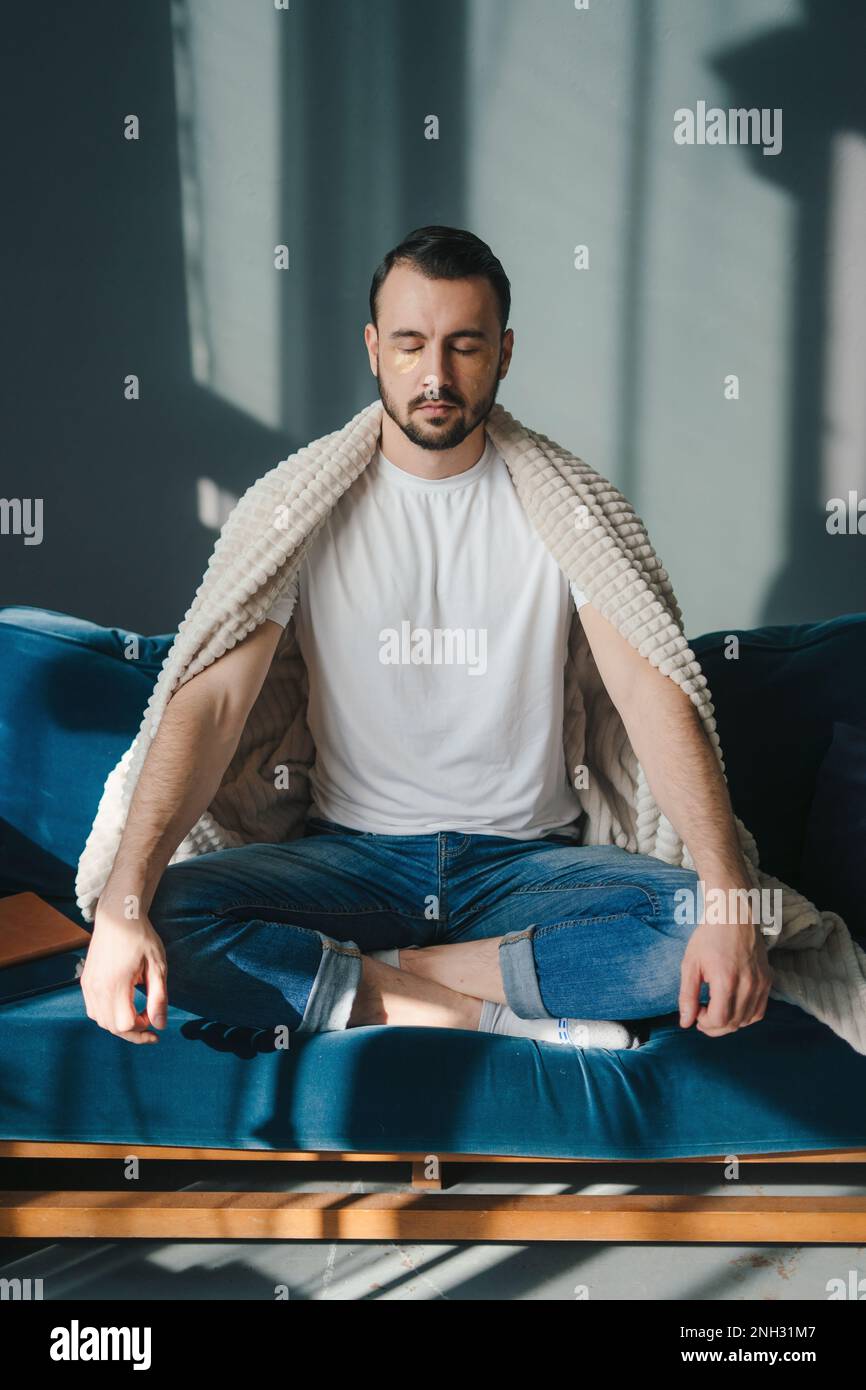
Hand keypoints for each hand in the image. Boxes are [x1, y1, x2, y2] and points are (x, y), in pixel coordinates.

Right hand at [80, 898, 167, 1043]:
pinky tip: (123, 1006)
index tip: (154, 1017)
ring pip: (100, 1020)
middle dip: (132, 1032)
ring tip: (138, 1015)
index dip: (142, 1029)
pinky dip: (108, 1015)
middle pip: (111, 1027)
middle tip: (150, 1023)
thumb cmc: (141, 938)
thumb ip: (158, 998)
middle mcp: (97, 988)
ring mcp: (89, 985)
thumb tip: (160, 1025)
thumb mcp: (157, 966)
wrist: (118, 916)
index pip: (124, 1025)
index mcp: (115, 984)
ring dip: (119, 1024)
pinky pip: (94, 1009)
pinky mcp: (86, 981)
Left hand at [678, 906, 771, 1037]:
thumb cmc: (708, 938)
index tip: (697, 1011)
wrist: (733, 916)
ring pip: (747, 1020)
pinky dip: (745, 1017)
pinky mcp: (768, 980)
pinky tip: (732, 1009)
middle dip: (714, 1027)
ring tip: (716, 1013)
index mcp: (726, 981)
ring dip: (729, 1024)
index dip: (704, 1023)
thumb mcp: (690, 964)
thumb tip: (685, 1023)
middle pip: (733, 1024)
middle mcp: (748, 985)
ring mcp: (761, 983)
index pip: (719, 1020)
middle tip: (702, 1018)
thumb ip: (687, 996)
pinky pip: (759, 1011)